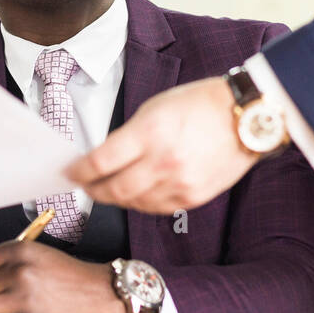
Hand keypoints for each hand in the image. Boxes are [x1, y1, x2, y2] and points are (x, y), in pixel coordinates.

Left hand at [65, 76, 257, 212]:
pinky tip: (136, 193)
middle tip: (83, 185)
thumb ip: (129, 136)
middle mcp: (163, 162)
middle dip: (91, 189)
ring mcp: (179, 184)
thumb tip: (105, 159)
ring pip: (133, 203)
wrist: (245, 117)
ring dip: (115, 198)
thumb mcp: (155, 108)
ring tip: (107, 189)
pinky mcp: (192, 198)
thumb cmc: (200, 104)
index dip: (78, 171)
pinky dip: (141, 202)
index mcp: (149, 133)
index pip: (100, 163)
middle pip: (112, 189)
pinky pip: (156, 208)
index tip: (69, 172)